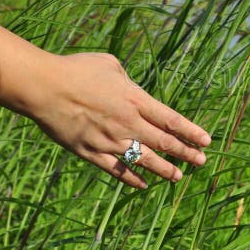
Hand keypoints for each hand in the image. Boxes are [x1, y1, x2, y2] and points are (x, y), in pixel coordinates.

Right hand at [27, 52, 209, 188]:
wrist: (43, 87)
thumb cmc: (76, 69)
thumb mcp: (111, 64)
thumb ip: (129, 81)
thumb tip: (136, 90)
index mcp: (134, 99)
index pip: (171, 119)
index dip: (191, 132)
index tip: (206, 141)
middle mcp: (127, 123)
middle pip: (163, 142)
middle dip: (185, 153)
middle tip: (201, 162)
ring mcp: (109, 140)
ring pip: (144, 160)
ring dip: (164, 169)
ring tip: (178, 177)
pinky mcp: (90, 152)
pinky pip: (116, 170)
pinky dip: (131, 179)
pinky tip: (143, 185)